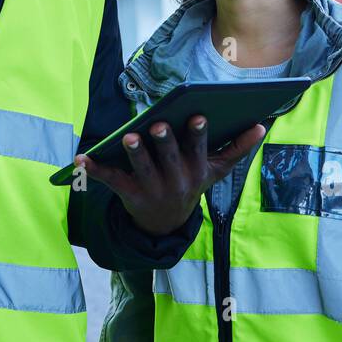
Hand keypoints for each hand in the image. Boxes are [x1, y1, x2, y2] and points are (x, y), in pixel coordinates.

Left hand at [76, 116, 266, 236]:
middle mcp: (175, 182)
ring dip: (134, 153)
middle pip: (168, 159)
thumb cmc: (191, 184)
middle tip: (159, 124)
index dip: (197, 135)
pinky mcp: (128, 195)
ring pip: (141, 170)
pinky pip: (110, 181)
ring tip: (128, 136)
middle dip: (164, 142)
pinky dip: (93, 170)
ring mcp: (151, 190)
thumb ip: (237, 149)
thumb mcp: (216, 171)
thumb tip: (261, 125)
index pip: (198, 150)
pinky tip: (81, 157)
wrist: (166, 224)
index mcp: (196, 172)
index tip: (197, 116)